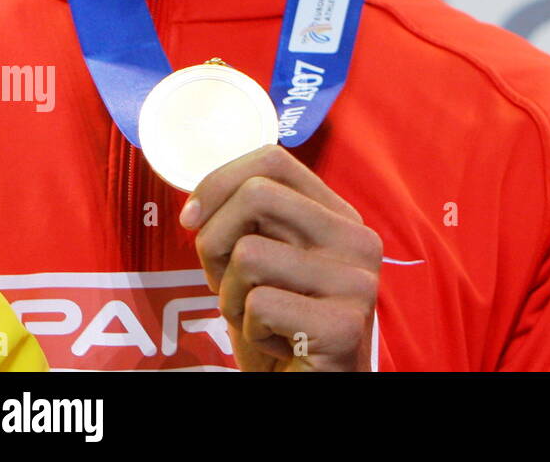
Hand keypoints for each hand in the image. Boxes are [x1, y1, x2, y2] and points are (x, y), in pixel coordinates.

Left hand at [182, 145, 382, 371]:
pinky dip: (250, 330)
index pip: (273, 159)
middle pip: (256, 194)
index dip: (218, 181)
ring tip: (258, 319)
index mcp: (340, 216)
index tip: (192, 219)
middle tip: (223, 281)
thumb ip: (255, 225)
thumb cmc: (283, 330)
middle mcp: (356, 238)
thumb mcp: (270, 266)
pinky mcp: (344, 324)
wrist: (315, 390)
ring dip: (232, 297)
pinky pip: (259, 304)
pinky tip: (277, 343)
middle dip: (216, 240)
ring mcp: (355, 280)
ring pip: (249, 253)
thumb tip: (199, 205)